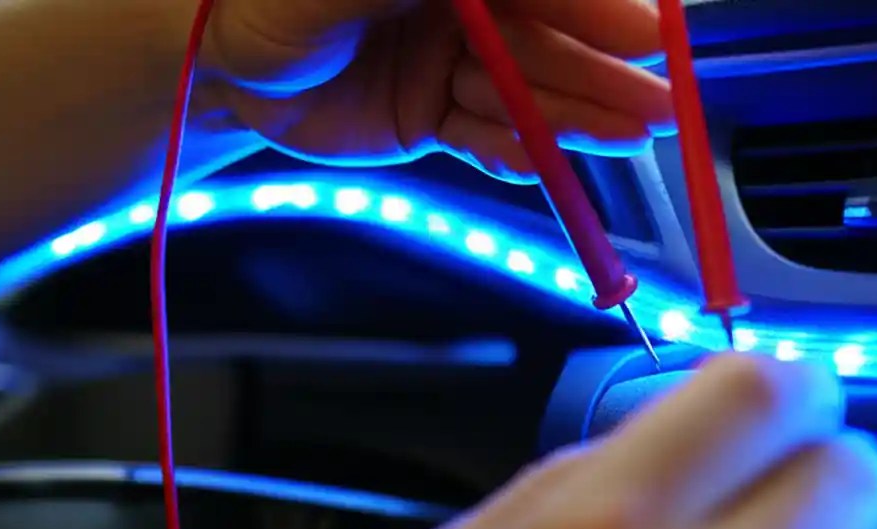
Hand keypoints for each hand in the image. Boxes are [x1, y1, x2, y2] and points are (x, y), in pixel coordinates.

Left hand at [197, 0, 672, 181]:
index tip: (645, 31)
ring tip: (631, 138)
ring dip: (574, 119)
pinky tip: (549, 165)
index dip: (590, 9)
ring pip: (522, 96)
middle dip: (600, 73)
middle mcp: (460, 10)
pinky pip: (483, 139)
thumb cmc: (264, 2)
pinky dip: (514, 155)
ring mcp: (449, 65)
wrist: (217, 70)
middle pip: (544, 43)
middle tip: (659, 104)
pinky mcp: (432, 117)